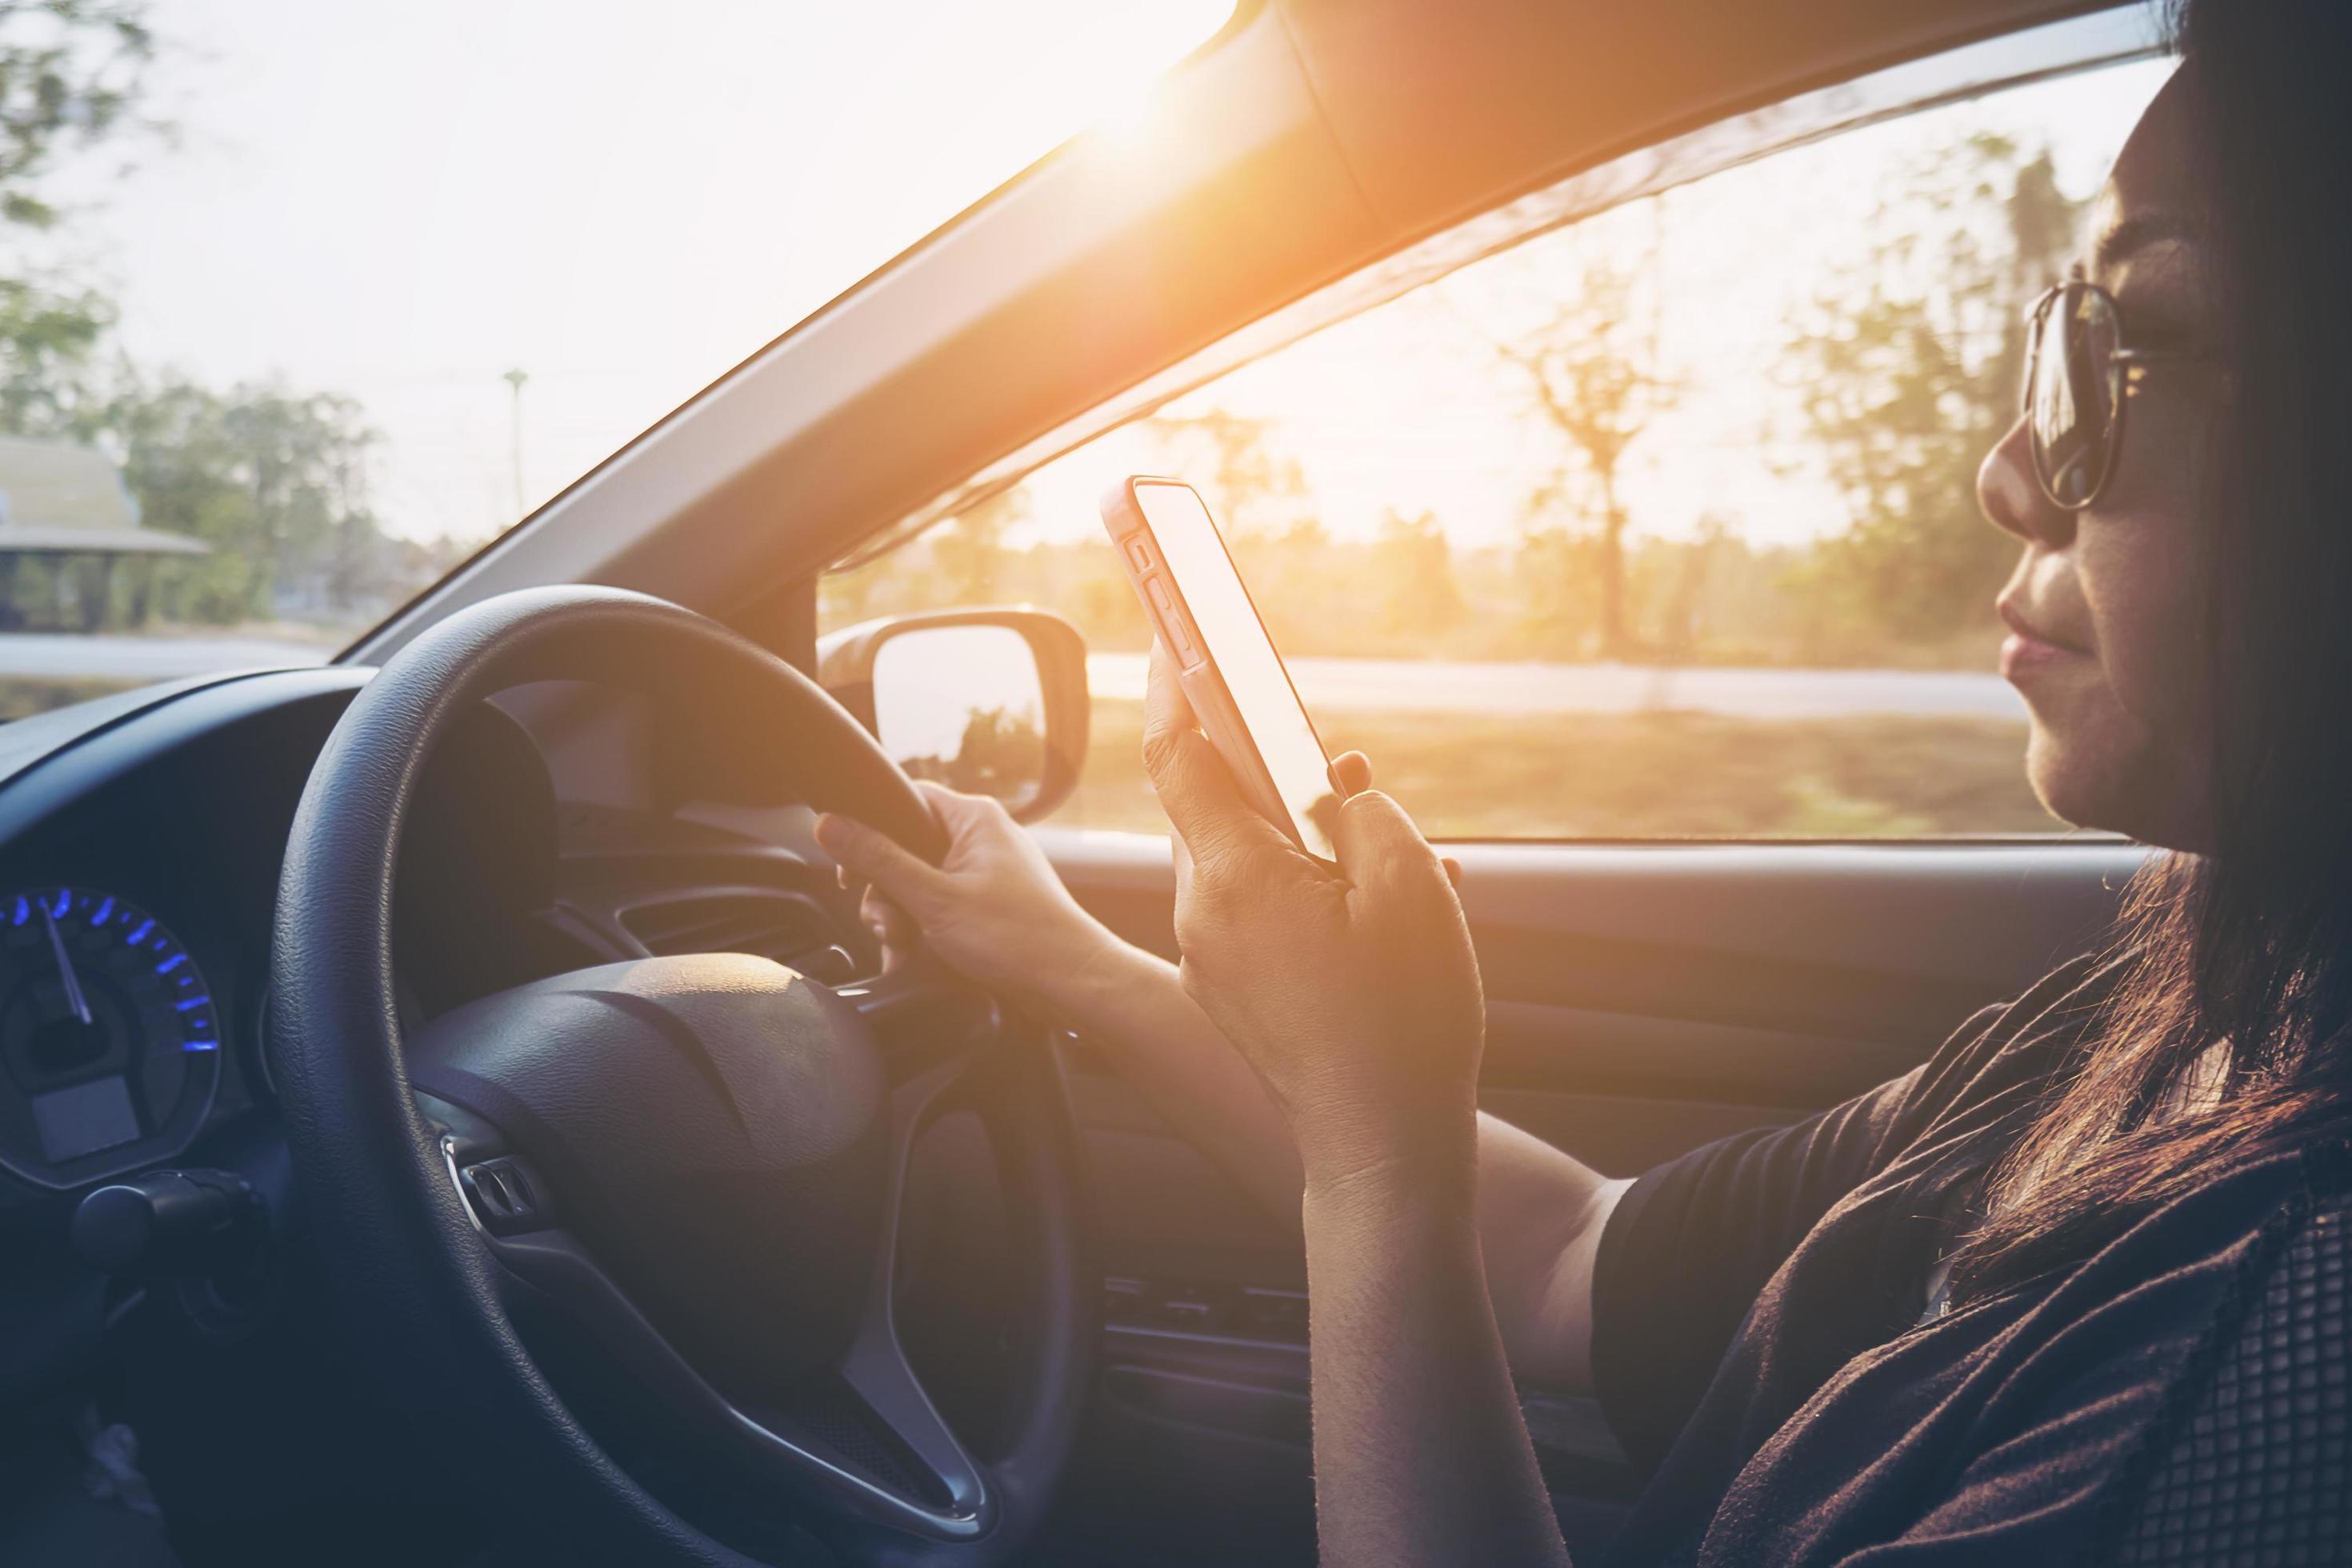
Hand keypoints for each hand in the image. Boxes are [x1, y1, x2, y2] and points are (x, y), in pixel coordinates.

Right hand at [813, 781, 1121, 1014]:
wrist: (1071, 982)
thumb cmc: (1017, 938)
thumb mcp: (933, 898)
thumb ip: (879, 860)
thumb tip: (831, 825)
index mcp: (974, 817)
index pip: (905, 798)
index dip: (869, 830)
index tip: (850, 869)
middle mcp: (982, 837)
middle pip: (906, 849)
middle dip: (887, 894)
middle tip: (889, 926)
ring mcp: (988, 871)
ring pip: (920, 884)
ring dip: (903, 920)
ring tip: (906, 951)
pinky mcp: (991, 902)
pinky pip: (942, 907)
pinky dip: (926, 932)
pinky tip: (917, 960)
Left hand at [1140, 642, 1483, 1193]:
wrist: (1381, 1146)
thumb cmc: (1402, 1022)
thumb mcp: (1412, 890)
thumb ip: (1368, 815)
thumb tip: (1338, 789)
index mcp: (1235, 878)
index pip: (1180, 754)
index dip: (1176, 684)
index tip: (1173, 631)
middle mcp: (1201, 914)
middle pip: (1215, 806)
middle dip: (1270, 772)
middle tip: (1332, 765)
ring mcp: (1210, 958)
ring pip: (1241, 859)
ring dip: (1296, 837)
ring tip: (1378, 852)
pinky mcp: (1231, 991)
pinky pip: (1254, 910)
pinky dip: (1300, 888)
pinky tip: (1369, 908)